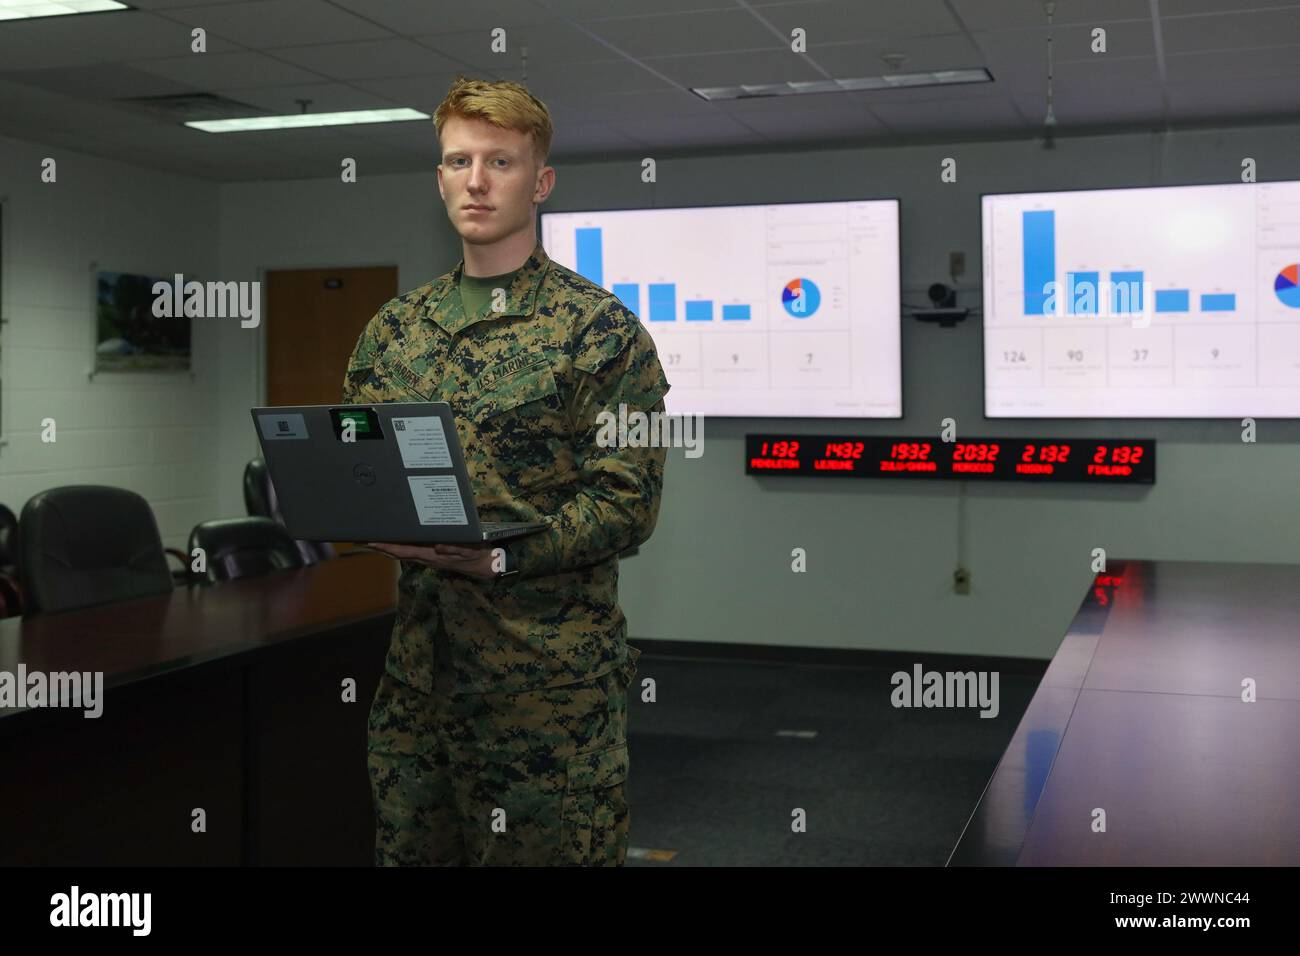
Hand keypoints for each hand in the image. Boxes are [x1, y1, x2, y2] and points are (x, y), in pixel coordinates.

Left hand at [365, 542, 504, 580]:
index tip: (373, 542)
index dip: (388, 547)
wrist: (485, 566)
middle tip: (363, 540)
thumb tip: (438, 546)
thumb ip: (455, 548)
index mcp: (432, 555)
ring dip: (387, 549)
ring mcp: (428, 558)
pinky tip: (392, 544)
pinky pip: (410, 552)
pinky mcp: (431, 556)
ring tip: (372, 541)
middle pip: (399, 553)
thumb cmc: (476, 555)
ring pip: (403, 553)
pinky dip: (398, 548)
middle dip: (381, 547)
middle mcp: (427, 558)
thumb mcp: (469, 550)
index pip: (406, 550)